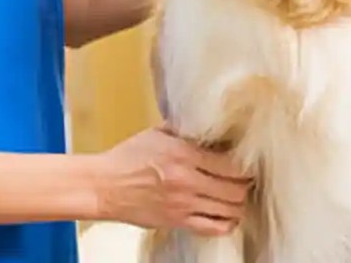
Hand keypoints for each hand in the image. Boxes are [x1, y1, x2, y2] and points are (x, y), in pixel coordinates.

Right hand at [91, 126, 250, 235]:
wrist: (104, 187)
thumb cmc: (127, 158)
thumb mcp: (156, 133)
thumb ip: (184, 129)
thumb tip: (208, 123)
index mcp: (183, 154)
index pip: (231, 163)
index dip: (245, 164)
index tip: (247, 161)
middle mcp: (186, 181)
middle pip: (236, 188)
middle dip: (246, 184)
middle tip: (246, 179)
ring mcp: (183, 204)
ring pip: (230, 209)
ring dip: (239, 202)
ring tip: (238, 195)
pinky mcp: (178, 221)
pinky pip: (214, 228)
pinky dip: (228, 223)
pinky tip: (228, 215)